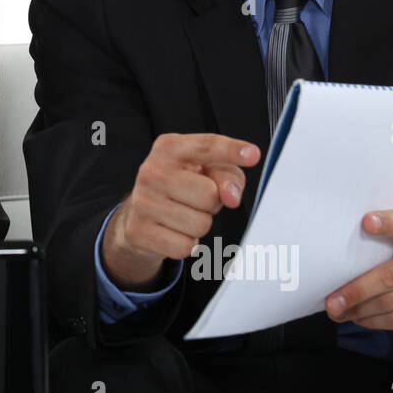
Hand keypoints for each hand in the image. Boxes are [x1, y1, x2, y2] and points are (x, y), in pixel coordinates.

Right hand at [101, 133, 260, 290]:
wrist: (140, 212)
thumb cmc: (181, 186)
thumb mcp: (206, 171)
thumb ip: (227, 175)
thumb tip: (231, 196)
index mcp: (169, 148)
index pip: (206, 146)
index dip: (231, 151)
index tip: (253, 155)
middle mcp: (152, 171)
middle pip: (210, 194)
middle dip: (212, 203)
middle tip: (196, 199)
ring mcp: (142, 202)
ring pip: (200, 224)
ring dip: (200, 225)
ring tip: (184, 214)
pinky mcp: (139, 231)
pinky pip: (184, 246)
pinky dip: (186, 244)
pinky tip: (174, 231)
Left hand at [326, 210, 392, 333]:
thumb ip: (392, 233)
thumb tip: (343, 245)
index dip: (387, 223)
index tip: (365, 223)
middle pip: (390, 276)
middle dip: (356, 291)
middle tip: (331, 302)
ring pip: (392, 302)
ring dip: (360, 310)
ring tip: (338, 311)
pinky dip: (374, 321)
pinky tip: (359, 318)